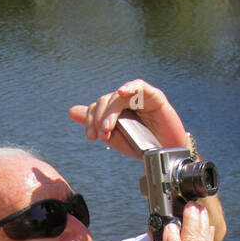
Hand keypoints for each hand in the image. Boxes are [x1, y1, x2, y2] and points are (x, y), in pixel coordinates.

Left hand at [68, 80, 188, 159]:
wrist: (167, 154)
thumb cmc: (144, 146)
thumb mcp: (116, 137)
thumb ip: (96, 124)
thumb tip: (72, 111)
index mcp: (115, 110)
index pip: (96, 108)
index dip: (91, 120)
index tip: (92, 137)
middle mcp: (125, 101)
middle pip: (105, 101)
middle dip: (99, 119)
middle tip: (101, 135)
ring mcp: (139, 97)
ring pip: (118, 96)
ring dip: (110, 112)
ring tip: (108, 129)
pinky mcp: (153, 96)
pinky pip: (139, 86)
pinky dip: (129, 87)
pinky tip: (122, 92)